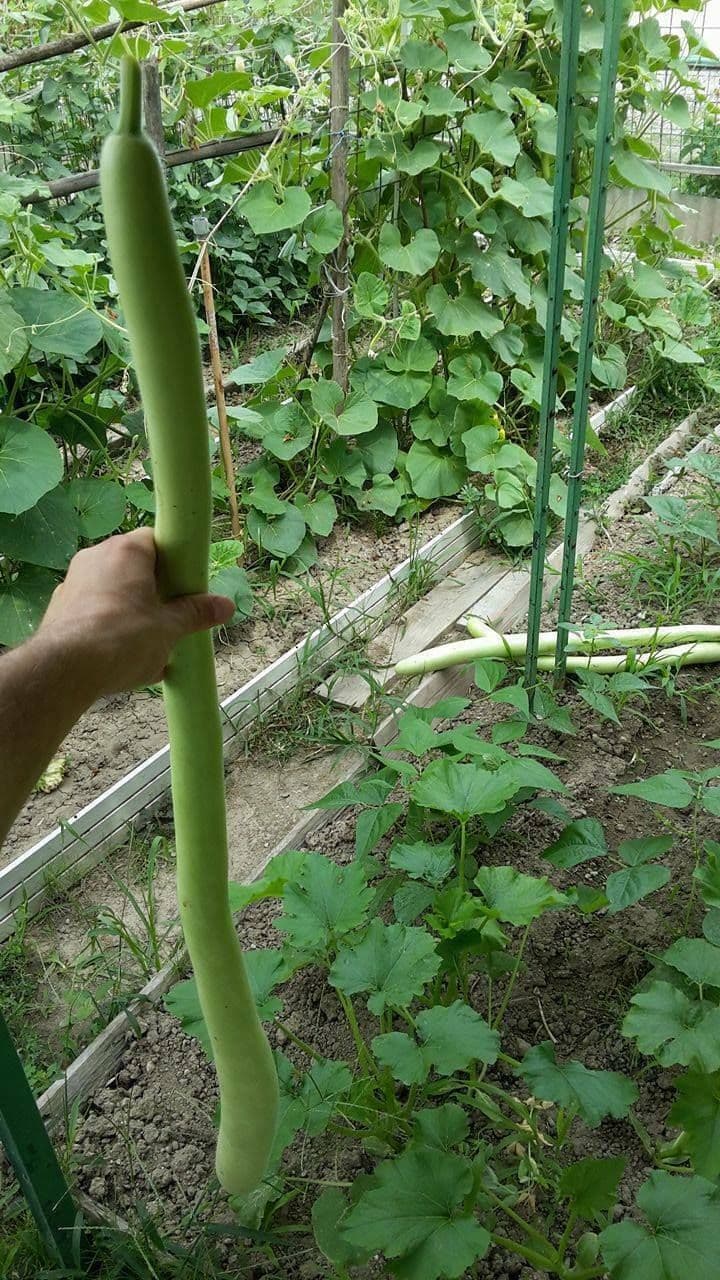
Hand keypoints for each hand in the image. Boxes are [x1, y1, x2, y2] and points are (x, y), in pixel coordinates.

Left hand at [37, 528, 233, 696]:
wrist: (64, 670)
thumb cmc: (124, 638)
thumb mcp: (169, 629)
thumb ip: (196, 614)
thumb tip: (226, 605)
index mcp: (126, 551)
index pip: (156, 540)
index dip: (174, 561)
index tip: (184, 585)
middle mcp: (95, 556)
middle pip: (133, 565)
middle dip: (153, 590)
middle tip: (170, 616)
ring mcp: (72, 581)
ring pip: (111, 588)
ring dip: (130, 609)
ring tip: (147, 643)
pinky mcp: (58, 607)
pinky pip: (92, 609)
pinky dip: (107, 625)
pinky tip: (120, 655)